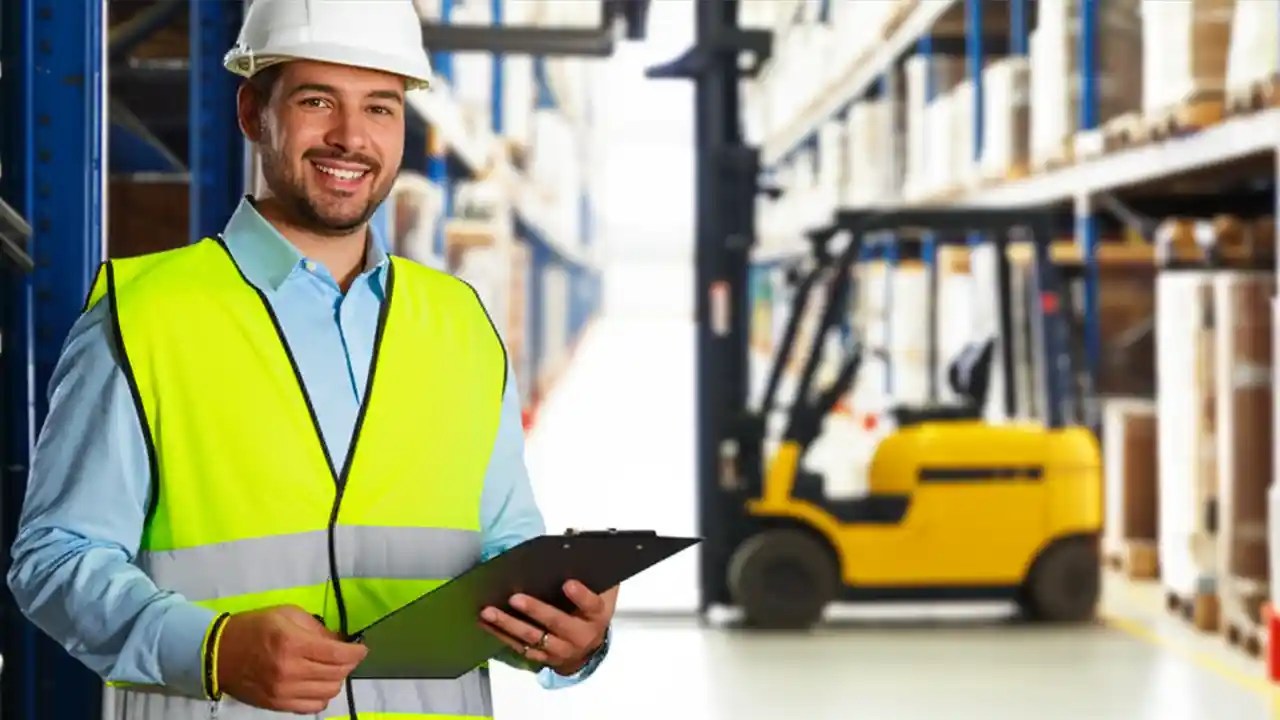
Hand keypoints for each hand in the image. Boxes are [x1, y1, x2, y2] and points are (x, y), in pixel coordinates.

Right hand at [216, 605, 367, 712]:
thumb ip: (317, 628)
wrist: (218, 653)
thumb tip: (340, 642)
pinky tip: (318, 684)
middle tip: (346, 656)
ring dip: (336, 680)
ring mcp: (284, 692)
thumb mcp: (287, 614)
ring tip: (332, 669)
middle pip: (336, 674)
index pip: (338, 655)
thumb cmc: (254, 627)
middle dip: (349, 664)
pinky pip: (312, 707)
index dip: (356, 652)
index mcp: (292, 644)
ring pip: (328, 692)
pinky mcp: (277, 705)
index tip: (361, 648)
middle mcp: (290, 671)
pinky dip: (322, 696)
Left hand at [480, 581, 617, 675]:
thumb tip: (573, 549)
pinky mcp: (542, 658)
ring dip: (509, 624)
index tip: (568, 583)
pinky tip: (486, 622)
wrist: (586, 648)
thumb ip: (592, 576)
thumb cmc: (588, 613)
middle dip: (535, 610)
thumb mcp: (599, 593)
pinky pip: (519, 647)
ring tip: (489, 611)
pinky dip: (501, 634)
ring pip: (533, 637)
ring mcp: (560, 649)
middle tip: (515, 598)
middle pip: (557, 623)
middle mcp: (579, 636)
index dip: (581, 596)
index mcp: (596, 616)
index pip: (591, 605)